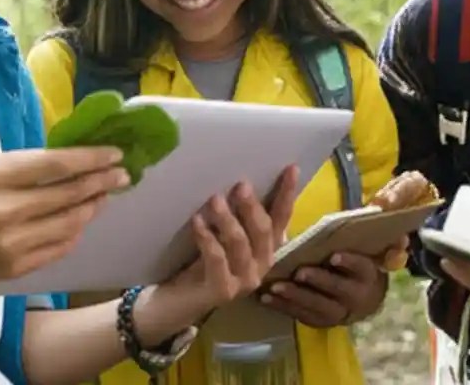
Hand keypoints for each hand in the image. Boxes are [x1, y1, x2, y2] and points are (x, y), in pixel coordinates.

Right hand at [0, 146, 129, 293]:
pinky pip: (58, 247)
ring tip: (105, 195)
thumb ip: (22, 169)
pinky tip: (82, 220)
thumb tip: (71, 164)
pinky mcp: (14, 269)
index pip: (58, 165)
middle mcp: (6, 210)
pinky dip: (74, 232)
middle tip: (123, 174)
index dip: (92, 159)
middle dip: (102, 182)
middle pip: (70, 193)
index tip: (115, 154)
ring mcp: (12, 243)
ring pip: (70, 222)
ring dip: (93, 207)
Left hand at [157, 166, 299, 321]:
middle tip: (240, 185)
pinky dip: (208, 238)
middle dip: (252, 206)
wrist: (179, 300)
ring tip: (214, 200)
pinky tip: (197, 222)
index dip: (287, 194)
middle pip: (263, 231)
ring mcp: (245, 281)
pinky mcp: (223, 290)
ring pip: (241, 244)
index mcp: (266, 248)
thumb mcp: (223, 233)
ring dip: (227, 219)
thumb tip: (240, 180)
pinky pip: (218, 259)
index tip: (290, 168)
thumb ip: (236, 214)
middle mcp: (262, 265)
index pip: (281, 218)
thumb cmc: (204, 261)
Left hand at [259, 249, 390, 327]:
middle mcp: (356, 296)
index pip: (361, 267)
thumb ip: (339, 241)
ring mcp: (338, 313)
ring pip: (317, 305)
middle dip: (318, 280)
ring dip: (295, 296)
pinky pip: (301, 315)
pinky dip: (283, 307)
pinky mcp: (321, 322)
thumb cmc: (350, 266)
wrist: (361, 302)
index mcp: (366, 274)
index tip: (333, 257)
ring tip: (275, 287)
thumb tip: (315, 217)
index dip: (348, 262)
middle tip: (299, 273)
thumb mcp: (354, 253)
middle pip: (338, 288)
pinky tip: (266, 298)